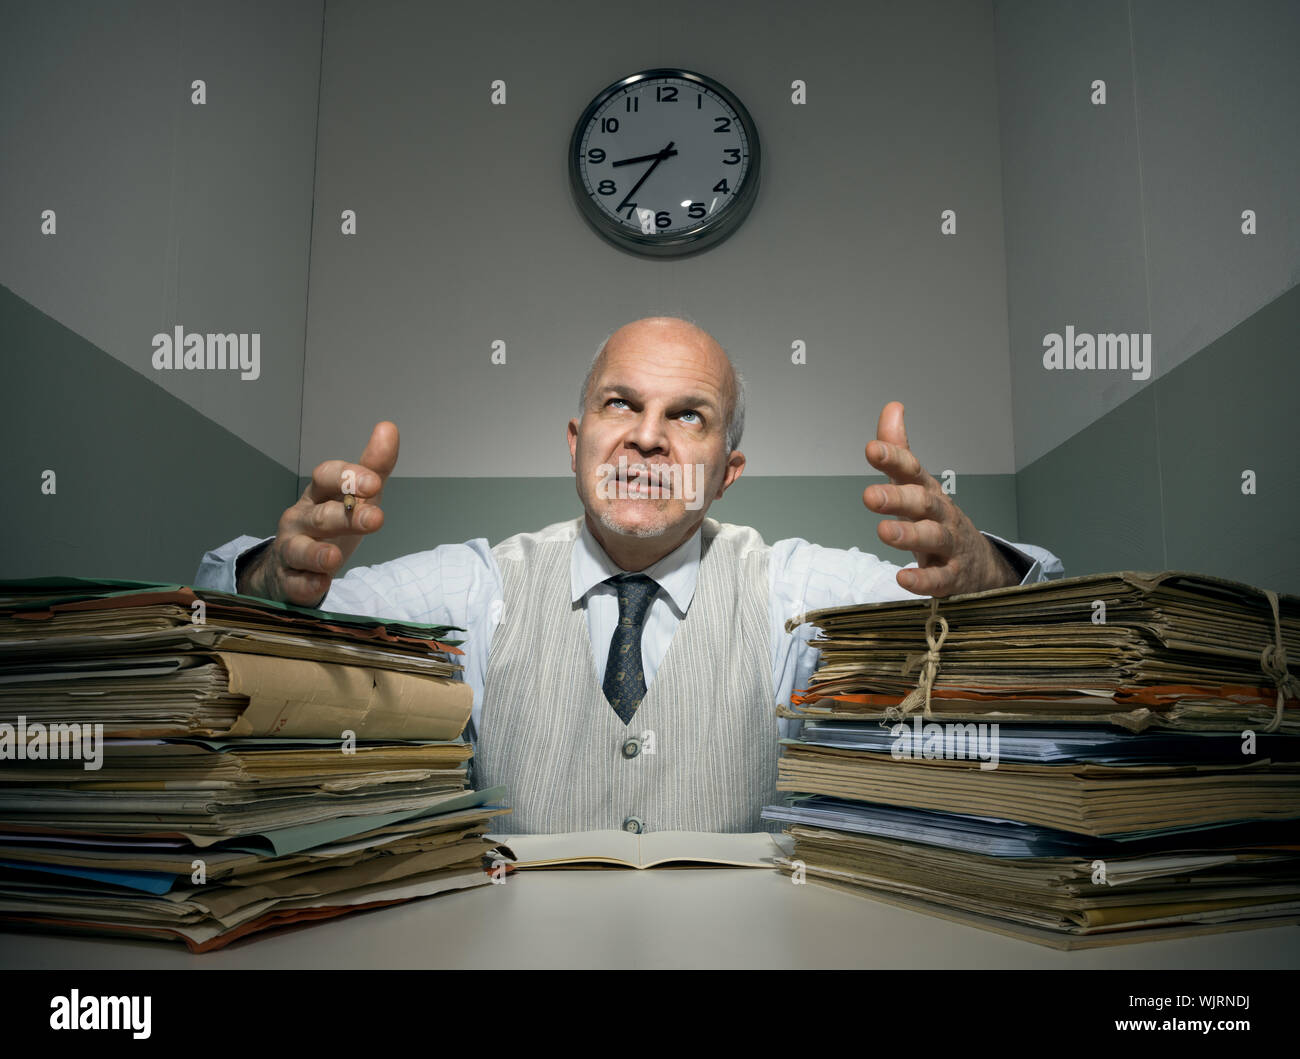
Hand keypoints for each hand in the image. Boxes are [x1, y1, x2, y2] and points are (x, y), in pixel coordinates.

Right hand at [239, 421, 399, 605]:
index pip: (326, 477)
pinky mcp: (289, 581)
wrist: (291, 566)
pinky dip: (306, 584)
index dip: (348, 477)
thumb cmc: (330, 525)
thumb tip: (388, 427)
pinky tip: (319, 584)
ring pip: (299, 549)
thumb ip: (373, 467)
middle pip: (320, 515)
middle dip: (345, 516)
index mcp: (318, 494)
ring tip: (335, 558)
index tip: (375, 483)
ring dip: (317, 553)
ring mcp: (291, 550)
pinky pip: (295, 583)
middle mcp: (300, 519)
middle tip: (375, 518)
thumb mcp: (355, 496)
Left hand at [864, 402, 1017, 596]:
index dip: (893, 458)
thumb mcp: (916, 485)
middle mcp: (940, 515)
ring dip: (908, 535)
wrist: (978, 563)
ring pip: (932, 537)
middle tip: (869, 495)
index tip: (871, 449)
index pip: (911, 470)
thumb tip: (892, 407)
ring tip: (882, 532)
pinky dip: (923, 580)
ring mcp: (949, 545)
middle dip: (897, 497)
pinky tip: (903, 579)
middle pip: (922, 502)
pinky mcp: (952, 576)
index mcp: (927, 491)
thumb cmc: (936, 519)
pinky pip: (940, 578)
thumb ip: (900, 451)